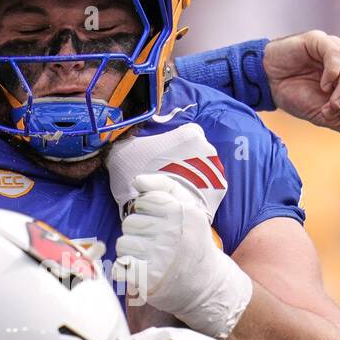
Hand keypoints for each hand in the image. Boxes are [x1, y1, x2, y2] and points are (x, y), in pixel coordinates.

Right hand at [105, 123, 226, 221]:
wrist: (154, 208)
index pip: (187, 131)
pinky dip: (200, 190)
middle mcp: (208, 149)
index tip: (167, 153)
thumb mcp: (126, 150)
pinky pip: (210, 186)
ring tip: (177, 187)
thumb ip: (131, 140)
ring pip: (205, 169)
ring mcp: (217, 170)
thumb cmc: (139, 174)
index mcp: (190, 134)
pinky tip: (185, 196)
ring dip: (195, 175)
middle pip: (198, 151)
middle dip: (187, 160)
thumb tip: (119, 135)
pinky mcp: (220, 191)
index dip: (177, 142)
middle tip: (170, 172)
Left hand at [112, 174, 251, 337]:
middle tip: (157, 244)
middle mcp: (171, 232)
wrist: (207, 283)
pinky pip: (120, 266)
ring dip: (131, 252)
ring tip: (150, 257)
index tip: (161, 225)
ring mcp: (160, 256)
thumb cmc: (193, 241)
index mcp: (180, 212)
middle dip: (138, 233)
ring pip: (122, 244)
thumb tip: (136, 181)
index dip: (147, 214)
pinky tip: (142, 271)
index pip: (142, 203)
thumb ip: (164, 187)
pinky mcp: (149, 278)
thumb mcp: (189, 208)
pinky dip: (126, 270)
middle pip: (129, 223)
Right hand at [264, 31, 339, 140]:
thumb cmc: (291, 94)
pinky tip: (324, 84)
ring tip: (330, 101)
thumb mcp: (317, 113)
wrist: (266, 82)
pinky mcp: (320, 40)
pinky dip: (334, 72)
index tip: (328, 117)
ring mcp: (333, 49)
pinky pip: (336, 54)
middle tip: (328, 110)